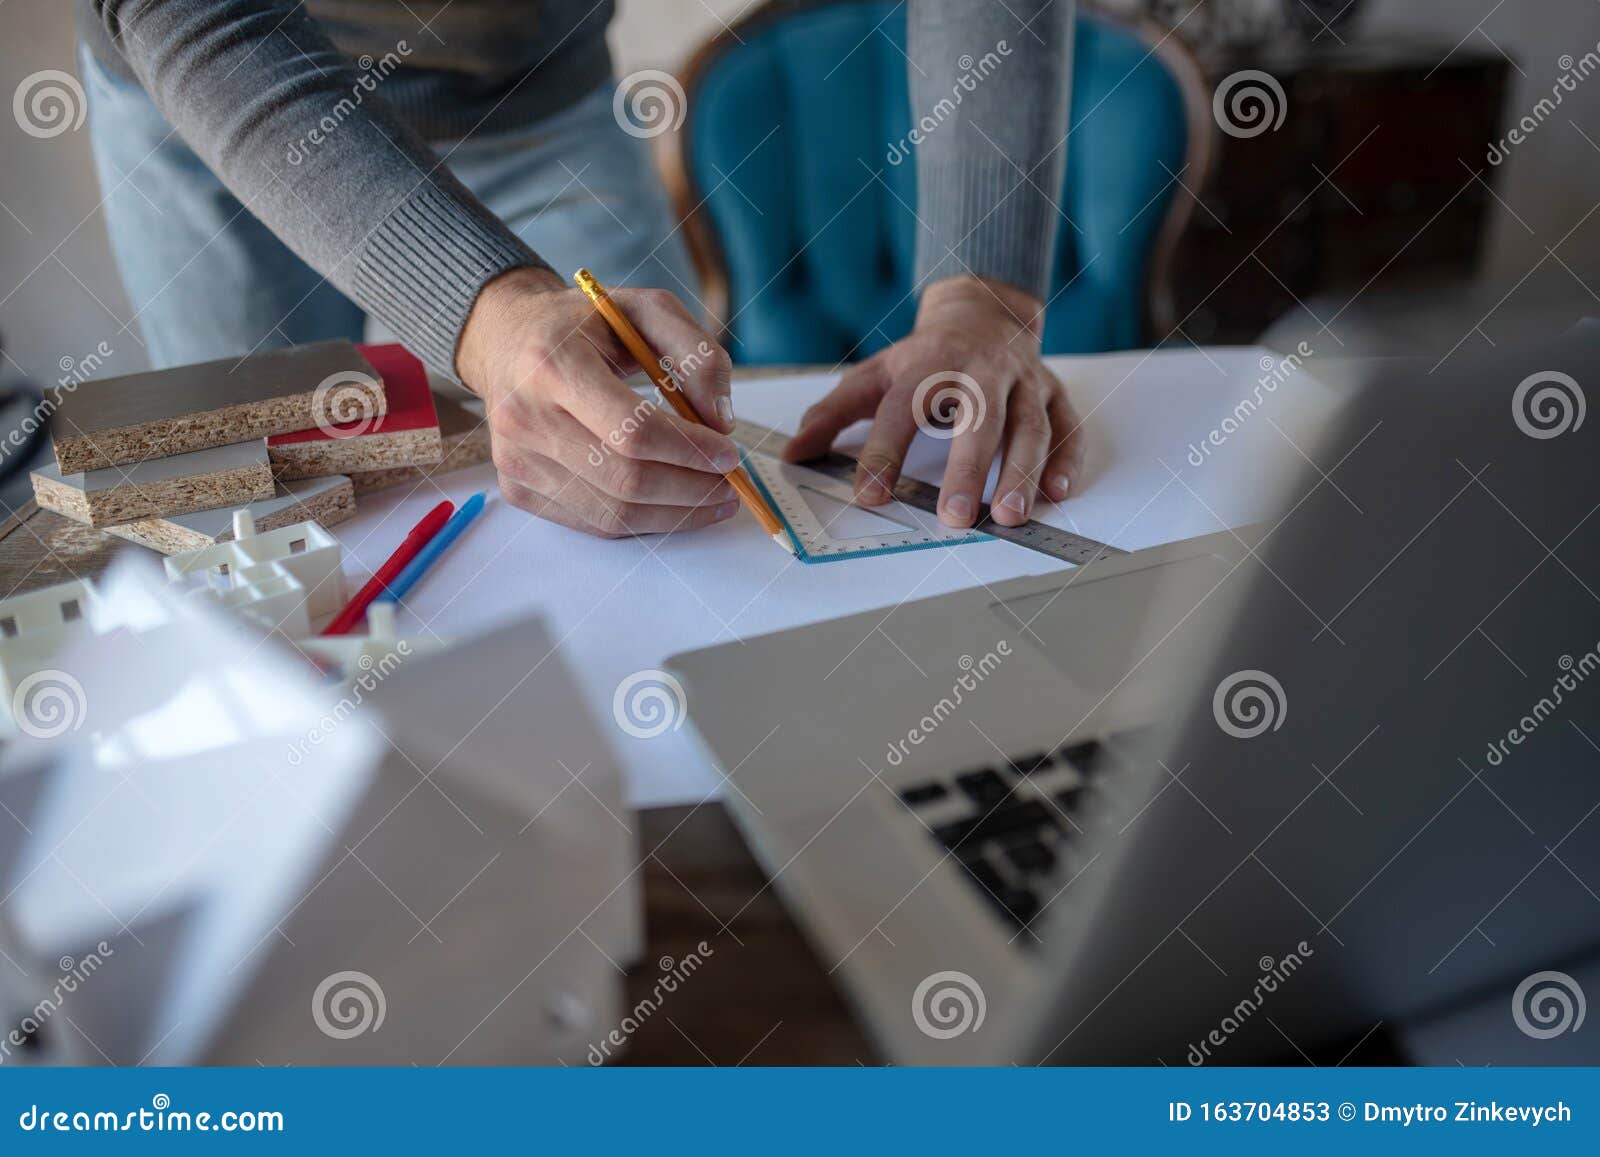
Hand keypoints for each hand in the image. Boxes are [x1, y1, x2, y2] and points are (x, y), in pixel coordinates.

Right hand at [457, 267, 740, 537]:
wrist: (508, 339)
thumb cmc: (583, 324)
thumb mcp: (646, 308)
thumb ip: (697, 354)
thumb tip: (722, 421)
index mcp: (553, 364)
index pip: (633, 430)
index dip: (690, 450)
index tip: (729, 454)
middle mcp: (525, 417)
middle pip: (626, 479)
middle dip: (691, 489)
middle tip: (730, 484)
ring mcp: (516, 460)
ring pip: (613, 513)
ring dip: (675, 514)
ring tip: (712, 498)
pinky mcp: (517, 489)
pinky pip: (594, 523)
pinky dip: (643, 520)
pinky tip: (672, 504)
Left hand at [784, 276, 1083, 527]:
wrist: (984, 313)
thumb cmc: (925, 357)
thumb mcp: (874, 376)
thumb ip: (833, 414)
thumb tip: (793, 453)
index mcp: (928, 366)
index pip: (901, 411)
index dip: (883, 453)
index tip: (869, 496)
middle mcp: (979, 371)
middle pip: (977, 419)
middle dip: (967, 470)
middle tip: (955, 519)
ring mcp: (1023, 382)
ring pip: (1029, 426)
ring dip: (1022, 472)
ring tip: (1010, 516)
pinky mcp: (1054, 394)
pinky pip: (1068, 427)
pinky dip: (1067, 460)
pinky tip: (1057, 493)